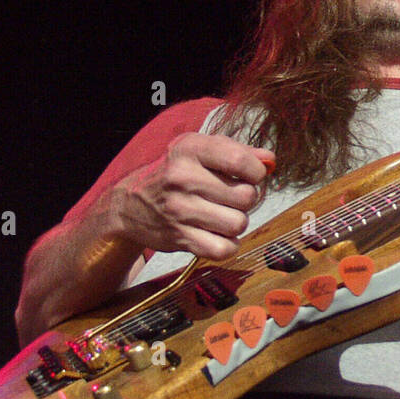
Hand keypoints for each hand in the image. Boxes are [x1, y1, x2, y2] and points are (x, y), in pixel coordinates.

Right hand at [114, 133, 274, 260]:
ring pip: (238, 224)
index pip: (240, 161)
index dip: (256, 172)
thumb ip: (237, 151)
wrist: (130, 204)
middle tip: (229, 197)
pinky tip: (216, 234)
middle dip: (245, 199)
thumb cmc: (175, 172)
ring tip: (221, 214)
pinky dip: (227, 245)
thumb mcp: (199, 150)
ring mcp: (179, 210)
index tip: (249, 175)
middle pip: (246, 196)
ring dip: (236, 222)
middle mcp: (182, 178)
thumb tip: (270, 160)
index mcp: (189, 149)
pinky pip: (224, 249)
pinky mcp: (179, 238)